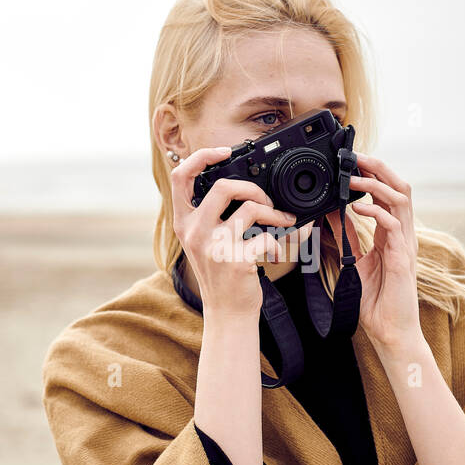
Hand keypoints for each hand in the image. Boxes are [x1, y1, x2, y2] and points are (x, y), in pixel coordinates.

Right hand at [170, 146, 297, 320]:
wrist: (226, 313)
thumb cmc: (221, 275)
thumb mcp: (206, 242)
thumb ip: (212, 215)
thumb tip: (244, 184)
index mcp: (184, 223)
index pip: (181, 177)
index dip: (201, 157)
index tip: (223, 151)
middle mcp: (195, 232)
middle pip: (224, 186)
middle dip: (253, 187)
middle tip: (265, 199)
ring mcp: (215, 247)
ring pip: (251, 209)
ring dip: (275, 213)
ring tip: (283, 221)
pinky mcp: (236, 261)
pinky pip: (266, 238)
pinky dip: (278, 242)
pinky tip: (275, 252)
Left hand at [329, 151, 423, 354]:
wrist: (389, 331)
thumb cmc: (376, 300)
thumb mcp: (355, 260)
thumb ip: (348, 235)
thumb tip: (333, 211)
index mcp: (393, 233)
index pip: (388, 193)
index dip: (374, 174)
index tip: (354, 162)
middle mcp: (403, 234)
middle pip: (400, 187)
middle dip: (380, 168)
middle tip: (357, 156)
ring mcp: (405, 245)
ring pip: (401, 199)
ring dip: (377, 184)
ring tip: (355, 178)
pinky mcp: (402, 259)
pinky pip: (394, 225)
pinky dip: (376, 212)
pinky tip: (359, 209)